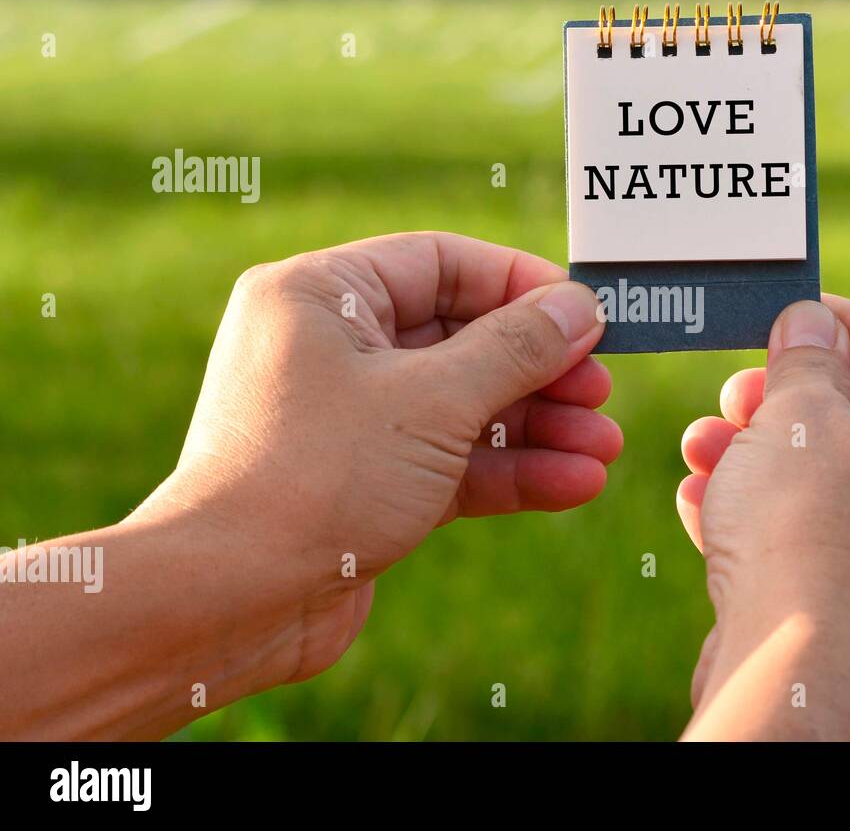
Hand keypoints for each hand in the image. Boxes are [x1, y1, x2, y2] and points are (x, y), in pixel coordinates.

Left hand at [133, 232, 618, 684]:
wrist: (229, 602)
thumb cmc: (316, 478)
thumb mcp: (432, 401)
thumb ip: (515, 348)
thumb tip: (580, 306)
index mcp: (321, 295)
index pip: (441, 262)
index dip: (521, 285)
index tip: (587, 315)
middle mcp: (330, 347)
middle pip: (461, 337)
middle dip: (540, 370)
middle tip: (601, 392)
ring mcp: (348, 418)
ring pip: (462, 405)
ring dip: (536, 427)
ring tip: (605, 448)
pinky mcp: (365, 480)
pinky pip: (449, 459)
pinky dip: (508, 470)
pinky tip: (574, 483)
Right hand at [676, 297, 849, 739]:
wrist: (792, 677)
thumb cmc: (805, 531)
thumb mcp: (797, 416)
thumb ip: (806, 359)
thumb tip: (811, 321)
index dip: (840, 323)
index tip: (787, 311)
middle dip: (783, 402)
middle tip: (733, 393)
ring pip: (833, 487)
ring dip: (759, 460)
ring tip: (699, 448)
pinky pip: (821, 544)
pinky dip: (767, 517)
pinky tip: (703, 503)